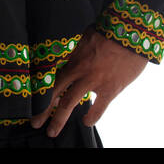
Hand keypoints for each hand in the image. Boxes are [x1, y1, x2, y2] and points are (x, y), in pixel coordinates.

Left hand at [29, 25, 146, 136]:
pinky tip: (86, 122)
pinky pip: (98, 108)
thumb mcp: (85, 38)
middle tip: (35, 123)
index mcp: (71, 58)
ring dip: (58, 119)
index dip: (40, 90)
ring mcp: (92, 81)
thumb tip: (68, 58)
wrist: (131, 33)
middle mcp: (78, 71)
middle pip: (54, 92)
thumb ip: (75, 52)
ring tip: (51, 131)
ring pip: (69, 103)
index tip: (32, 101)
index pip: (50, 77)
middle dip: (43, 110)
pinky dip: (91, 117)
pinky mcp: (110, 89)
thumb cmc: (108, 32)